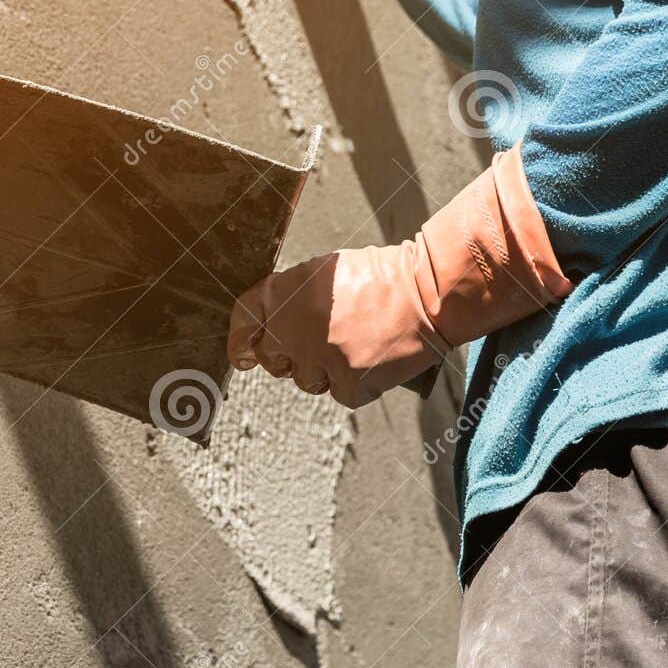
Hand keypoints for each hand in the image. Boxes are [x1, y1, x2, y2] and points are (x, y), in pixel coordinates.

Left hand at [227, 148, 573, 409]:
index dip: (239, 340)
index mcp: (283, 294)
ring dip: (329, 372)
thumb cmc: (383, 277)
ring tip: (360, 345)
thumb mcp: (327, 273)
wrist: (428, 293)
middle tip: (323, 346)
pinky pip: (343, 394)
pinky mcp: (347, 384)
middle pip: (274, 360)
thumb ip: (295, 298)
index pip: (244, 320)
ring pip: (309, 381)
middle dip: (293, 359)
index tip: (242, 356)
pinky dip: (360, 384)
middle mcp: (292, 328)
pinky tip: (377, 360)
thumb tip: (275, 326)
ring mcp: (318, 359)